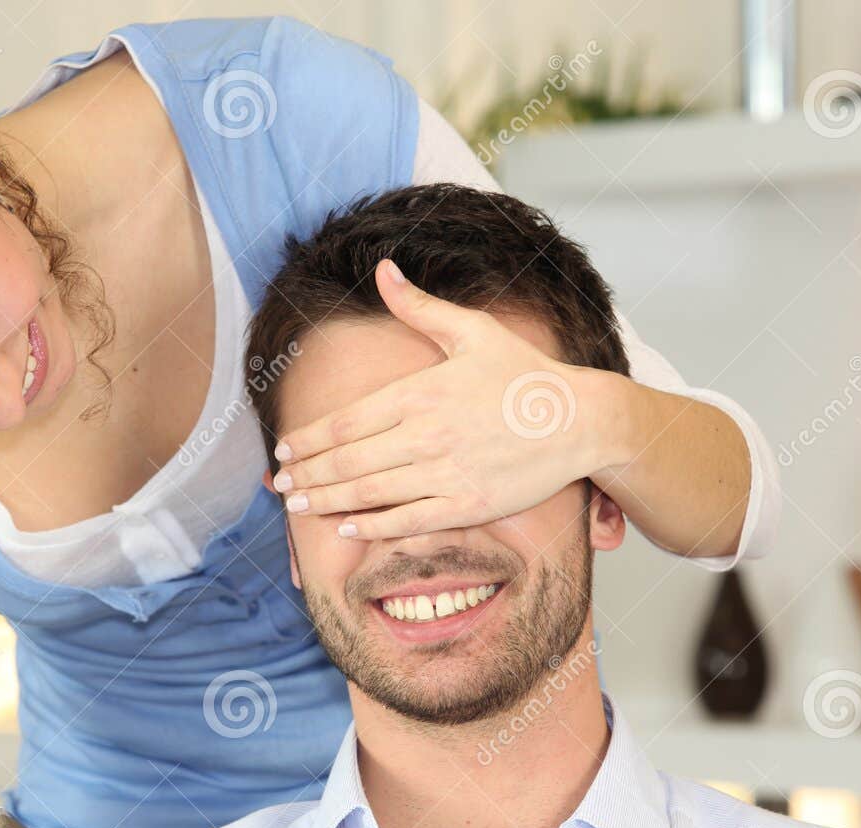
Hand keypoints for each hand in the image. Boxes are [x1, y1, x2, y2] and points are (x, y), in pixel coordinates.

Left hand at [271, 259, 615, 539]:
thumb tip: (383, 268)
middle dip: (309, 474)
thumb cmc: (524, 374)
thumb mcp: (473, 330)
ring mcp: (447, 473)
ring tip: (299, 506)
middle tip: (281, 484)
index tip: (285, 449)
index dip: (310, 439)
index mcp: (422, 391)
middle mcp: (428, 434)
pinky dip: (374, 526)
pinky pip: (409, 520)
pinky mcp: (469, 505)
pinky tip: (348, 525)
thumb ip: (419, 307)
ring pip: (371, 492)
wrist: (579, 420)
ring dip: (328, 501)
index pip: (348, 420)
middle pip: (350, 460)